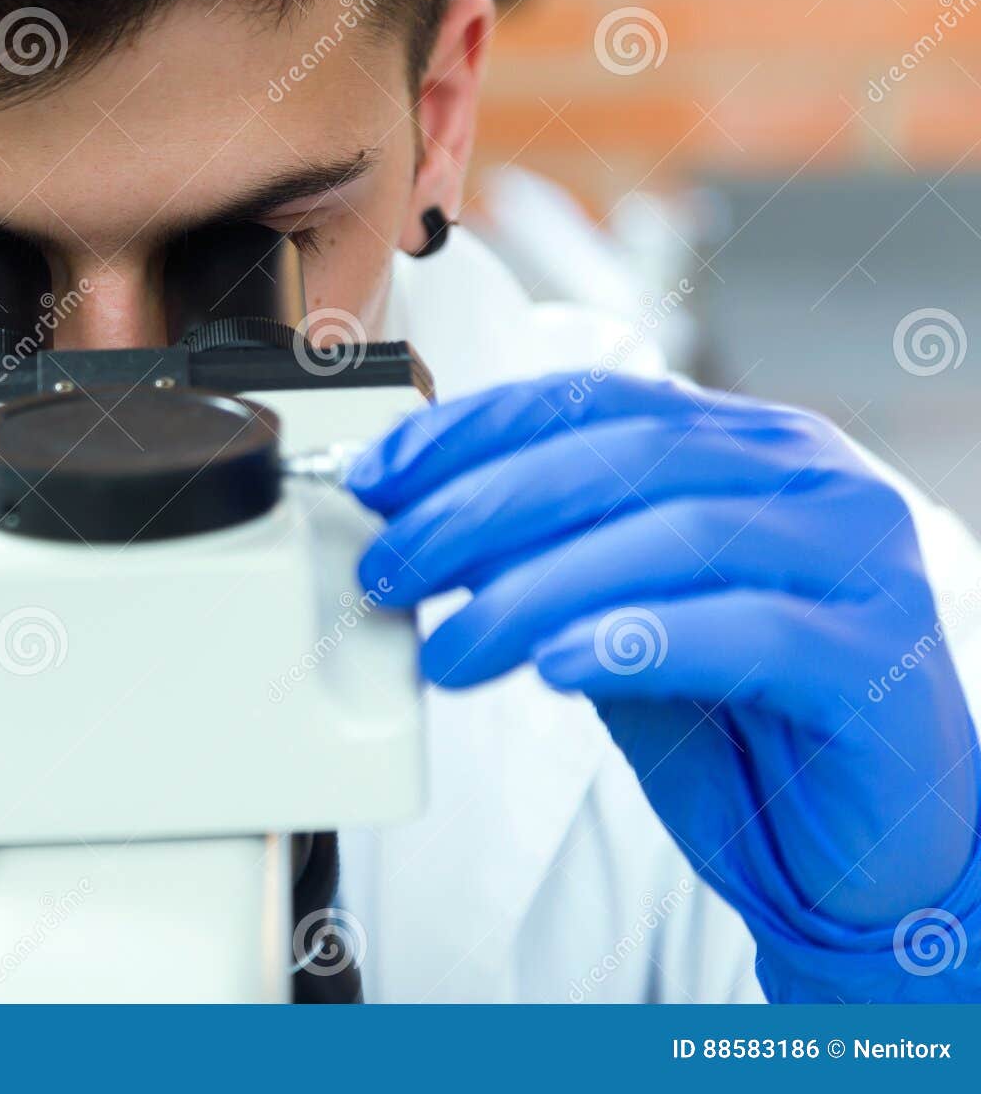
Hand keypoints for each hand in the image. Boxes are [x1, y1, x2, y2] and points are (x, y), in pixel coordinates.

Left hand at [347, 372, 980, 999]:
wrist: (854, 847)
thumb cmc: (731, 722)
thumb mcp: (616, 621)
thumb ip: (546, 562)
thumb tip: (421, 529)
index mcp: (742, 447)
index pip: (593, 403)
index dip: (472, 431)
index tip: (377, 478)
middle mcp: (807, 479)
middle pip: (623, 457)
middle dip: (480, 508)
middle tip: (390, 569)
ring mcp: (855, 562)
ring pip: (676, 533)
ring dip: (534, 589)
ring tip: (448, 651)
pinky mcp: (874, 660)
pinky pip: (747, 630)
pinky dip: (639, 639)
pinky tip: (557, 666)